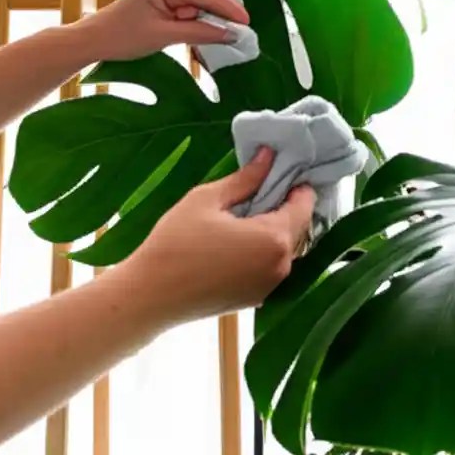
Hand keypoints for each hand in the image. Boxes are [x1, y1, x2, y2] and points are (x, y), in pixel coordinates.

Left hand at [76, 0, 250, 61]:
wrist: (97, 39)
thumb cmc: (124, 36)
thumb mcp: (165, 36)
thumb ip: (201, 33)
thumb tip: (231, 34)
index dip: (228, 9)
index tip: (248, 22)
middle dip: (214, 17)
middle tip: (231, 36)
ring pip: (199, 4)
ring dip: (201, 21)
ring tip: (186, 36)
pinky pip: (190, 7)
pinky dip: (194, 21)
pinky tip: (191, 31)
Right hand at [119, 148, 315, 325]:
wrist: (150, 297)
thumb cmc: (175, 243)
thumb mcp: (208, 200)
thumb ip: (246, 178)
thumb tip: (269, 155)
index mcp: (274, 239)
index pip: (304, 204)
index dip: (296, 184)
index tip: (280, 171)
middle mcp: (281, 266)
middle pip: (298, 227)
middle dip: (284, 206)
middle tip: (259, 190)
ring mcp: (270, 286)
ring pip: (285, 248)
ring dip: (274, 229)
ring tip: (245, 215)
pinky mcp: (256, 299)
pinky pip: (271, 267)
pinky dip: (263, 251)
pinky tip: (237, 242)